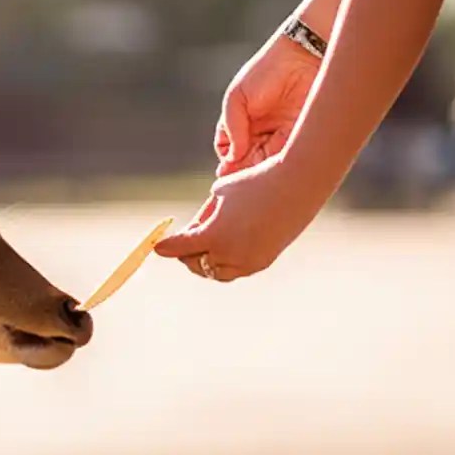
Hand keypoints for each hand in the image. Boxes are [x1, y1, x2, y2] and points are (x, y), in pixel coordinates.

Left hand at [155, 153, 330, 281]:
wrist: (298, 186)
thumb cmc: (255, 182)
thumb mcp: (221, 193)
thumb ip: (205, 215)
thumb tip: (195, 229)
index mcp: (214, 235)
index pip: (180, 247)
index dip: (166, 247)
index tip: (157, 247)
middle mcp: (229, 254)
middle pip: (195, 263)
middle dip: (186, 254)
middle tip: (183, 242)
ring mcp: (248, 262)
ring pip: (215, 272)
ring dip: (206, 262)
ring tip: (203, 247)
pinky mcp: (263, 262)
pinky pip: (236, 270)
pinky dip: (226, 263)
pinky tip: (225, 249)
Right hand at [215, 36, 319, 175]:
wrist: (306, 55)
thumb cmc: (267, 70)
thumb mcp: (238, 97)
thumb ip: (231, 127)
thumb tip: (231, 158)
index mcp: (242, 125)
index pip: (230, 155)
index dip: (228, 166)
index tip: (227, 175)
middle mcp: (261, 134)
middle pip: (248, 164)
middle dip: (245, 175)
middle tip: (242, 184)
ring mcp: (281, 137)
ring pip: (266, 165)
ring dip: (262, 173)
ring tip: (258, 177)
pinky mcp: (300, 137)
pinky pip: (287, 159)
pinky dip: (280, 166)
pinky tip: (275, 169)